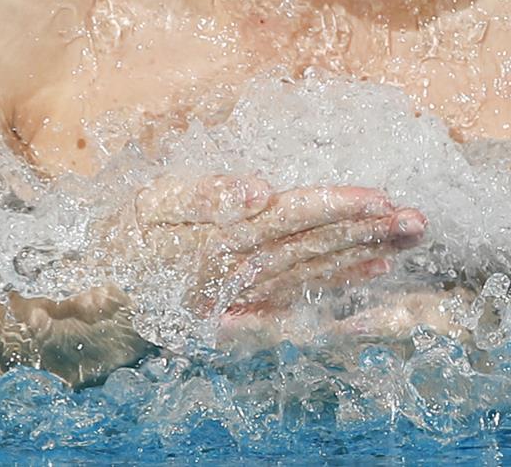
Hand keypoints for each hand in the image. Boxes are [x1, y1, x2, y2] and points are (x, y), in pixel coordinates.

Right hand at [105, 175, 426, 328]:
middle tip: (419, 223)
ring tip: (406, 243)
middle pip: (315, 248)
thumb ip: (202, 195)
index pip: (292, 217)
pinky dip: (341, 311)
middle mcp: (242, 272)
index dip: (338, 207)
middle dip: (369, 233)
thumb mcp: (147, 204)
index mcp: (222, 239)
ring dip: (364, 259)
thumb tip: (259, 190)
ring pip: (316, 276)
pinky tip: (376, 300)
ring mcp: (248, 301)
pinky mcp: (247, 321)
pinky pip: (303, 314)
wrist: (90, 304)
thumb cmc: (120, 242)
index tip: (383, 198)